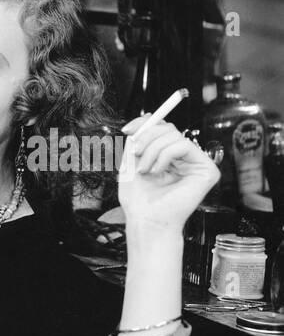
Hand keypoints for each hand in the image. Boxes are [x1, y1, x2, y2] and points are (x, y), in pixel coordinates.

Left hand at [117, 115, 220, 235]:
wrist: (145, 219)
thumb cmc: (138, 199)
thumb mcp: (131, 163)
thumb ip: (139, 140)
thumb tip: (148, 116)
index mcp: (168, 157)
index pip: (162, 130)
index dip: (145, 123)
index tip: (127, 130)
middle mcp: (185, 159)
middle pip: (168, 129)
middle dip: (147, 137)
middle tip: (135, 153)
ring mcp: (197, 164)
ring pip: (174, 136)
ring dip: (152, 150)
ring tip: (144, 170)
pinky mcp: (207, 170)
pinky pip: (184, 146)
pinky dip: (165, 155)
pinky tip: (158, 172)